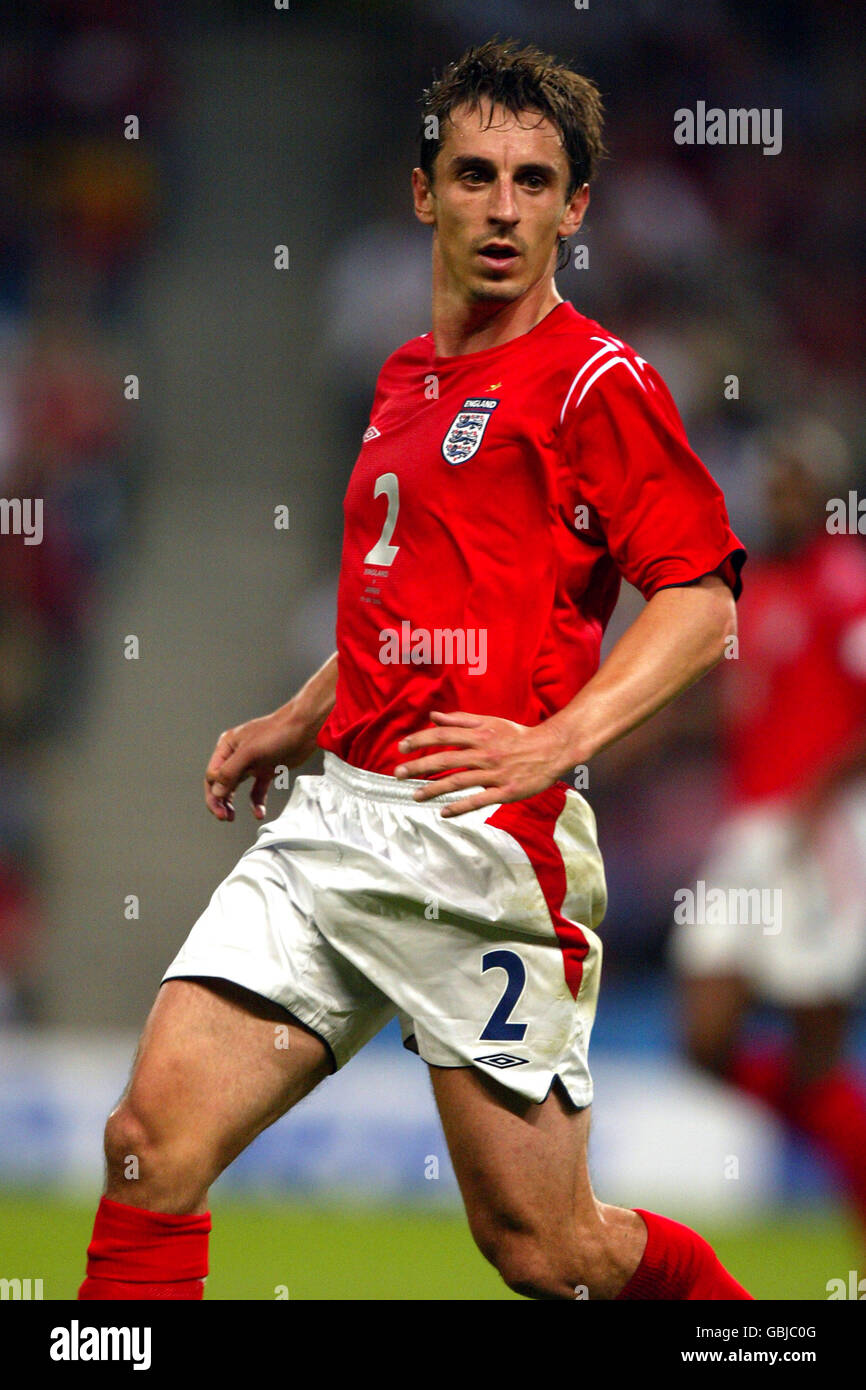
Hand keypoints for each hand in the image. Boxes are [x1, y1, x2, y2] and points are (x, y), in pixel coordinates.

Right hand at [204, 705, 318, 821]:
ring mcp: (252, 764)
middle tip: (223, 817)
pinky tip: (258, 812)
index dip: (214, 793)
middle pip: (221, 783)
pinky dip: (255, 802)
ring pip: (235, 788)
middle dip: (220, 801)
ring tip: (231, 817)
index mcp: (228, 746)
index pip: (213, 774)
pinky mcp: (267, 770)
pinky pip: (256, 791)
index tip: (221, 806)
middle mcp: (237, 755)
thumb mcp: (249, 752)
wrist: (305, 728)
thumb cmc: (277, 732)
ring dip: (231, 804)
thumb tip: (217, 792)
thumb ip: (230, 772)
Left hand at [393, 710, 570, 816]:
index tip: (402, 747)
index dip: (420, 740)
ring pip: (459, 781)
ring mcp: (494, 773)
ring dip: (434, 789)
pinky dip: (460, 806)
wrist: (551, 750)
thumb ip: (461, 720)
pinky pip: (479, 800)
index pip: (443, 735)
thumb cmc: (518, 735)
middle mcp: (484, 753)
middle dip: (419, 766)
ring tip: (415, 795)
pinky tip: (443, 812)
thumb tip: (434, 717)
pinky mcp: (505, 791)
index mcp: (480, 734)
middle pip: (446, 758)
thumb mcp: (490, 722)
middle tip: (397, 774)